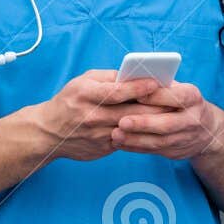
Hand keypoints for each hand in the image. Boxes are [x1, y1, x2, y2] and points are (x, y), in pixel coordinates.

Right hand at [33, 70, 170, 161]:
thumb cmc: (68, 101)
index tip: (157, 82)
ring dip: (153, 123)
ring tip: (171, 116)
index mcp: (86, 95)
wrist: (48, 134)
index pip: (117, 91)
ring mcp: (98, 135)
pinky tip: (156, 129)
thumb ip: (108, 78)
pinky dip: (142, 134)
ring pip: (132, 129)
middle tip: (175, 101)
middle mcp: (92, 116)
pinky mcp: (103, 149)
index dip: (139, 87)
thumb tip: (134, 75)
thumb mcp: (82, 82)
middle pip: (130, 112)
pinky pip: (128, 140)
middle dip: (155, 107)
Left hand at [111, 81, 223, 161]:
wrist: (205, 130)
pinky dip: (135, 147)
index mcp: (193, 97)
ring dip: (136, 139)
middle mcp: (192, 119)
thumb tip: (131, 80)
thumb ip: (159, 85)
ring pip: (159, 141)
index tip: (136, 96)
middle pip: (167, 123)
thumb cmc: (181, 101)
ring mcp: (185, 138)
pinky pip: (153, 150)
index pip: (176, 96)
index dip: (156, 97)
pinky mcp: (176, 151)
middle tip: (122, 121)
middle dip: (144, 123)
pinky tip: (119, 142)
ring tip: (116, 134)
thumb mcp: (177, 89)